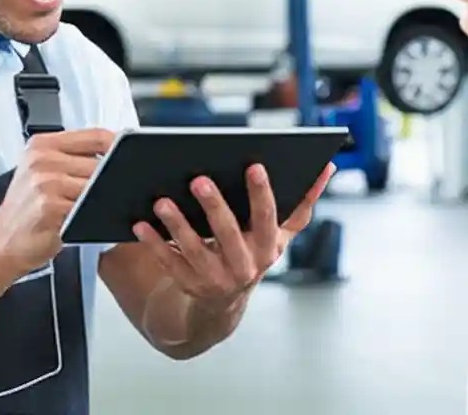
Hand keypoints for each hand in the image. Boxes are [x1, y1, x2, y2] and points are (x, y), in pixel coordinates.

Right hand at [0, 128, 115, 275]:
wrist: (0, 244)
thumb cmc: (24, 212)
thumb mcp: (39, 174)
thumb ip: (71, 160)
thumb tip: (114, 156)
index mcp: (41, 145)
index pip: (95, 135)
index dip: (119, 146)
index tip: (131, 156)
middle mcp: (42, 159)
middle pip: (100, 161)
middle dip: (115, 177)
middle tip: (120, 189)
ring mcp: (46, 182)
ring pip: (97, 185)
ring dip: (108, 197)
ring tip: (104, 206)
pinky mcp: (51, 206)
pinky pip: (89, 207)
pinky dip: (98, 214)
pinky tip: (94, 220)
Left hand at [132, 162, 336, 310]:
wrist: (224, 303)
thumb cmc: (254, 252)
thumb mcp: (281, 233)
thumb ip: (302, 202)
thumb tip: (327, 167)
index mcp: (268, 246)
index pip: (268, 216)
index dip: (262, 193)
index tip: (254, 164)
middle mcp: (245, 265)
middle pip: (228, 232)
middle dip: (214, 206)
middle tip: (198, 178)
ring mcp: (215, 278)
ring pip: (194, 249)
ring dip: (177, 224)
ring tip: (161, 200)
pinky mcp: (188, 284)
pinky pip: (168, 263)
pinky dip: (154, 243)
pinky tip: (140, 224)